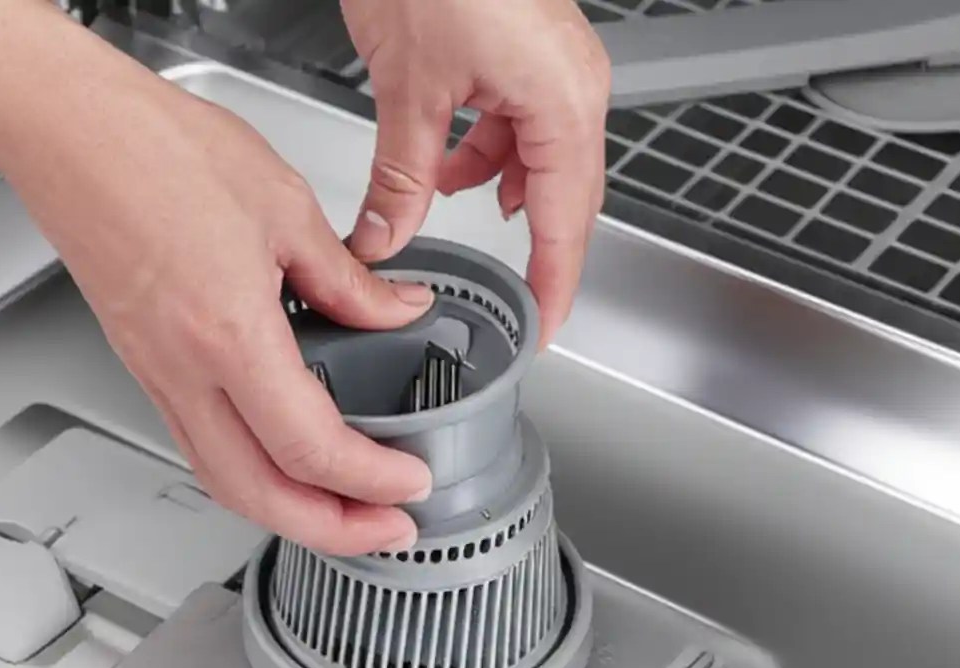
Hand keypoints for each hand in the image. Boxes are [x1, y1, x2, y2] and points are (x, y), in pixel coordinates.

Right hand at [4, 77, 434, 555]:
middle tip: (383, 530)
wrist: (67, 129)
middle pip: (258, 494)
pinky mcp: (141, 360)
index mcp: (229, 334)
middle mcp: (183, 370)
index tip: (410, 482)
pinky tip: (279, 454)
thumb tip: (398, 308)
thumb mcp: (285, 208)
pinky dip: (247, 471)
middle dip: (330, 529)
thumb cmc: (155, 149)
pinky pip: (197, 442)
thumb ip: (349, 278)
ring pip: (221, 478)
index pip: (310, 446)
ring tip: (340, 506)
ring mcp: (155, 372)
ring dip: (286, 509)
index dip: (370, 480)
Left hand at [341, 0, 610, 346]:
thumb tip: (386, 235)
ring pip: (541, 157)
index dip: (555, 279)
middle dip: (534, 244)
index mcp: (561, 99)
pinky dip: (489, 149)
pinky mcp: (534, 50)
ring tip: (448, 203)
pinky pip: (524, 122)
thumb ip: (401, 176)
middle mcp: (573, 83)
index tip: (546, 325)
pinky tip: (452, 157)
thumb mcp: (408, 88)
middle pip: (565, 193)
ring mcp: (558, 65)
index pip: (566, 218)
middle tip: (516, 299)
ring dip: (497, 188)